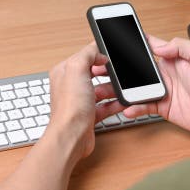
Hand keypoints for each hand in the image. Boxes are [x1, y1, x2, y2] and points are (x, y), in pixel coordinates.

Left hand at [45, 42, 125, 161]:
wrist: (71, 136)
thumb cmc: (70, 106)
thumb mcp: (77, 68)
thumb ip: (88, 54)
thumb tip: (98, 53)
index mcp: (64, 72)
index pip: (83, 57)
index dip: (97, 54)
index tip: (111, 53)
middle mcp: (70, 86)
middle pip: (93, 73)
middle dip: (108, 73)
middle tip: (120, 71)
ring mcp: (80, 101)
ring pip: (101, 90)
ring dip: (114, 89)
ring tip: (125, 87)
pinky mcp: (89, 115)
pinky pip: (106, 106)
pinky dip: (116, 104)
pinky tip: (125, 102)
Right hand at [110, 35, 189, 136]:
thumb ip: (180, 46)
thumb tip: (158, 46)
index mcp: (171, 58)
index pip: (147, 46)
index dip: (132, 41)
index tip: (114, 38)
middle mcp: (163, 73)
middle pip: (134, 68)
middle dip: (117, 68)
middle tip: (101, 68)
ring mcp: (162, 90)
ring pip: (135, 88)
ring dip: (120, 89)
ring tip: (106, 90)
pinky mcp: (162, 107)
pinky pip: (143, 106)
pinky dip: (133, 107)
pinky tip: (127, 108)